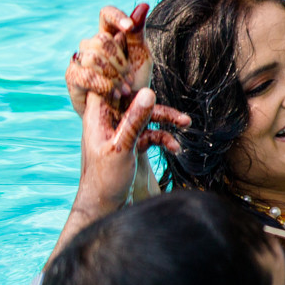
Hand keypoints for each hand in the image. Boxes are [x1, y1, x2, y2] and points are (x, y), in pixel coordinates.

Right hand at [65, 3, 177, 127]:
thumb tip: (143, 5)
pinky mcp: (73, 77)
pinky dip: (102, 85)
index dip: (116, 16)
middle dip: (120, 60)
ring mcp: (80, 60)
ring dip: (113, 75)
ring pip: (92, 56)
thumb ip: (138, 33)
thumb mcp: (141, 57)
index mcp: (110, 36)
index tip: (128, 28)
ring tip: (124, 90)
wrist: (126, 114)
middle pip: (101, 38)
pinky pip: (84, 74)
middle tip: (130, 78)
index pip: (106, 14)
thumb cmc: (135, 84)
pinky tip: (113, 94)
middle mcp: (92, 45)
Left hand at [74, 87, 184, 218]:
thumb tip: (148, 92)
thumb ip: (135, 119)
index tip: (139, 78)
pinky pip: (151, 134)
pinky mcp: (132, 144)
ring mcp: (122, 133)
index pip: (106, 87)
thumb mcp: (122, 146)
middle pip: (134, 102)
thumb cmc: (105, 178)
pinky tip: (174, 148)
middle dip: (157, 105)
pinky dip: (164, 138)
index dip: (121, 79)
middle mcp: (109, 122)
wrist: (105, 206)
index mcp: (98, 117)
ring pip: (146, 118)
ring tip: (186, 124)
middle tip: (178, 111)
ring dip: (166, 121)